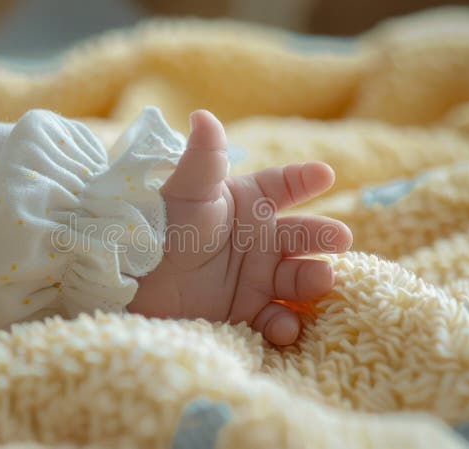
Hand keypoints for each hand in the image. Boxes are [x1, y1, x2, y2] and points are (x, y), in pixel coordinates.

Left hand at [128, 110, 351, 344]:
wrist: (127, 280)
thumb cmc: (158, 226)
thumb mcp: (184, 192)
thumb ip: (203, 159)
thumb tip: (203, 115)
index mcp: (246, 204)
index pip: (284, 186)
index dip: (305, 179)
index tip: (325, 174)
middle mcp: (257, 240)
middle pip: (303, 235)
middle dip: (324, 236)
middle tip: (340, 239)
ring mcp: (254, 278)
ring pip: (297, 278)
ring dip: (312, 280)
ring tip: (320, 279)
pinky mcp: (244, 313)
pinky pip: (274, 319)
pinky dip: (283, 324)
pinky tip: (283, 326)